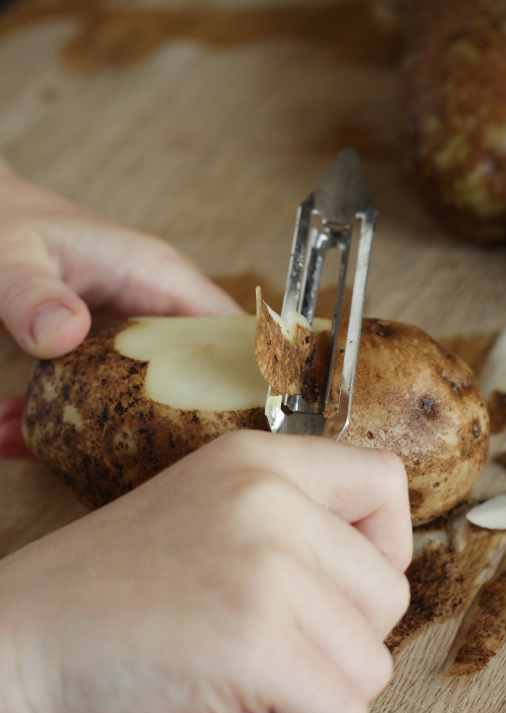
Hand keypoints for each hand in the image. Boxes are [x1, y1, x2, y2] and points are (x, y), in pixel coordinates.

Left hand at [0, 161, 239, 455]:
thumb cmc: (5, 221)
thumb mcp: (13, 256)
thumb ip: (34, 295)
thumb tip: (64, 336)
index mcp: (157, 277)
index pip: (230, 330)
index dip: (251, 379)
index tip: (251, 432)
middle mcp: (153, 308)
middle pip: (204, 373)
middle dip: (193, 423)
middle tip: (172, 469)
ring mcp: (128, 334)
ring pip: (158, 391)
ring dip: (124, 430)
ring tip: (90, 468)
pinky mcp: (100, 353)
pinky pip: (106, 394)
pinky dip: (71, 422)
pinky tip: (20, 438)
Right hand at [0, 431, 411, 712]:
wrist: (15, 638)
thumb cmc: (107, 592)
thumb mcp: (207, 513)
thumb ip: (287, 524)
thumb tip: (370, 574)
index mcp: (259, 460)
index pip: (385, 482)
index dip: (386, 546)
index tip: (350, 588)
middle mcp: (268, 498)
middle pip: (387, 590)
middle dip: (350, 642)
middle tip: (293, 656)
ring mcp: (262, 567)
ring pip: (371, 660)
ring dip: (331, 698)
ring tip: (273, 696)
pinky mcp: (251, 644)